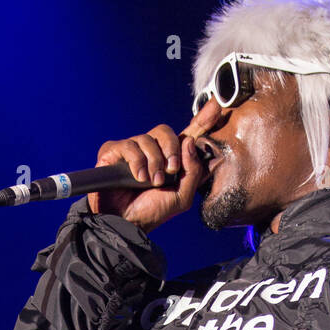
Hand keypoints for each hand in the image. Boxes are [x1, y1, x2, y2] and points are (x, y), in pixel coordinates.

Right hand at [88, 98, 221, 231]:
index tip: (216, 106)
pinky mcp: (113, 153)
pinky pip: (129, 146)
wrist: (126, 223)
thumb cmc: (151, 213)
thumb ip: (192, 171)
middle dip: (171, 149)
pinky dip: (136, 162)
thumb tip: (189, 141)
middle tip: (171, 170)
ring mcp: (132, 151)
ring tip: (151, 181)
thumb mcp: (181, 197)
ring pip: (147, 139)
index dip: (202, 120)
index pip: (187, 135)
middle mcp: (151, 151)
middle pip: (165, 131)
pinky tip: (138, 178)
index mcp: (169, 160)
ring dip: (154, 162)